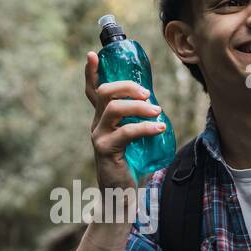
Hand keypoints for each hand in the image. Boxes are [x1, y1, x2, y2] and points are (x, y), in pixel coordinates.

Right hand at [83, 51, 166, 190]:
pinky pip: (126, 132)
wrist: (120, 195)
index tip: (93, 55)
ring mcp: (99, 137)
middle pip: (105, 93)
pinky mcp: (106, 150)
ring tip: (157, 112)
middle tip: (147, 94)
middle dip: (127, 86)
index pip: (92, 91)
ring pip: (114, 108)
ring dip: (139, 106)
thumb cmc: (130, 166)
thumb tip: (157, 106)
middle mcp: (97, 125)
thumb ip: (137, 122)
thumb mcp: (133, 139)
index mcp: (102, 119)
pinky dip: (145, 127)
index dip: (91, 73)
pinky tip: (159, 128)